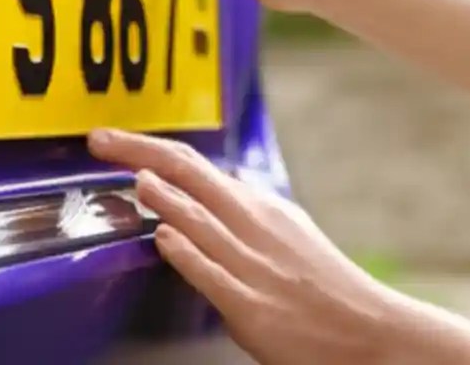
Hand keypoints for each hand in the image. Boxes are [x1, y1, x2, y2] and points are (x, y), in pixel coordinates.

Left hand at [87, 129, 469, 364]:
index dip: (151, 149)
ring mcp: (252, 264)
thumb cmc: (324, 287)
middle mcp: (256, 226)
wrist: (367, 331)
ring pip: (199, 219)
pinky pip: (210, 272)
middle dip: (140, 153)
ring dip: (162, 195)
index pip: (197, 166)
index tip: (117, 141)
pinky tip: (163, 237)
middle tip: (101, 140)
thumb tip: (220, 189)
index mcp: (263, 207)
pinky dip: (185, 251)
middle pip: (191, 176)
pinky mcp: (249, 304)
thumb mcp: (289, 233)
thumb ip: (249, 215)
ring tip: (132, 177)